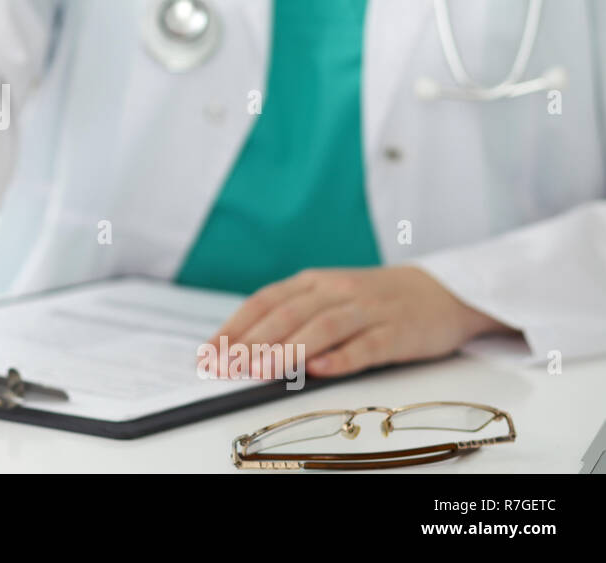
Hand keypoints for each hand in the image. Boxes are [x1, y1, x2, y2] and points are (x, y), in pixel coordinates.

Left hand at [209, 266, 513, 377]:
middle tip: (226, 366)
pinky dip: (342, 357)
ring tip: (261, 370)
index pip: (264, 302)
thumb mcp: (328, 298)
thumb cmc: (374, 300)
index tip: (210, 352)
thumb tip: (243, 348)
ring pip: (321, 327)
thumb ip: (292, 317)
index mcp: (313, 282)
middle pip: (287, 314)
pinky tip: (320, 370)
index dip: (235, 326)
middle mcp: (336, 290)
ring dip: (288, 349)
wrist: (441, 291)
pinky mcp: (397, 331)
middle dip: (251, 342)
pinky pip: (367, 345)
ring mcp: (367, 309)